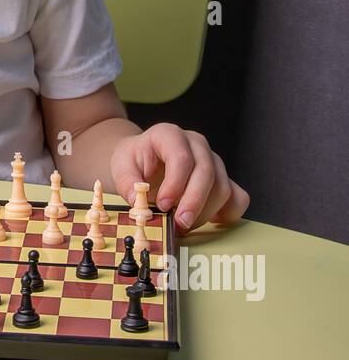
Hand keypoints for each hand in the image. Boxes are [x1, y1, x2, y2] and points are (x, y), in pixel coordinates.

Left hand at [110, 124, 248, 232]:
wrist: (143, 158)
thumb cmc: (135, 160)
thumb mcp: (121, 165)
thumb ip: (127, 182)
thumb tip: (138, 200)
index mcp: (169, 135)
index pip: (182, 157)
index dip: (175, 184)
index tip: (163, 205)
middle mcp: (196, 144)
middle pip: (206, 172)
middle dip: (194, 202)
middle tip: (179, 224)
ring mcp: (213, 160)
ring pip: (223, 187)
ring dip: (205, 212)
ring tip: (183, 224)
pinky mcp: (222, 178)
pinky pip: (238, 196)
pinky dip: (228, 213)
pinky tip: (210, 222)